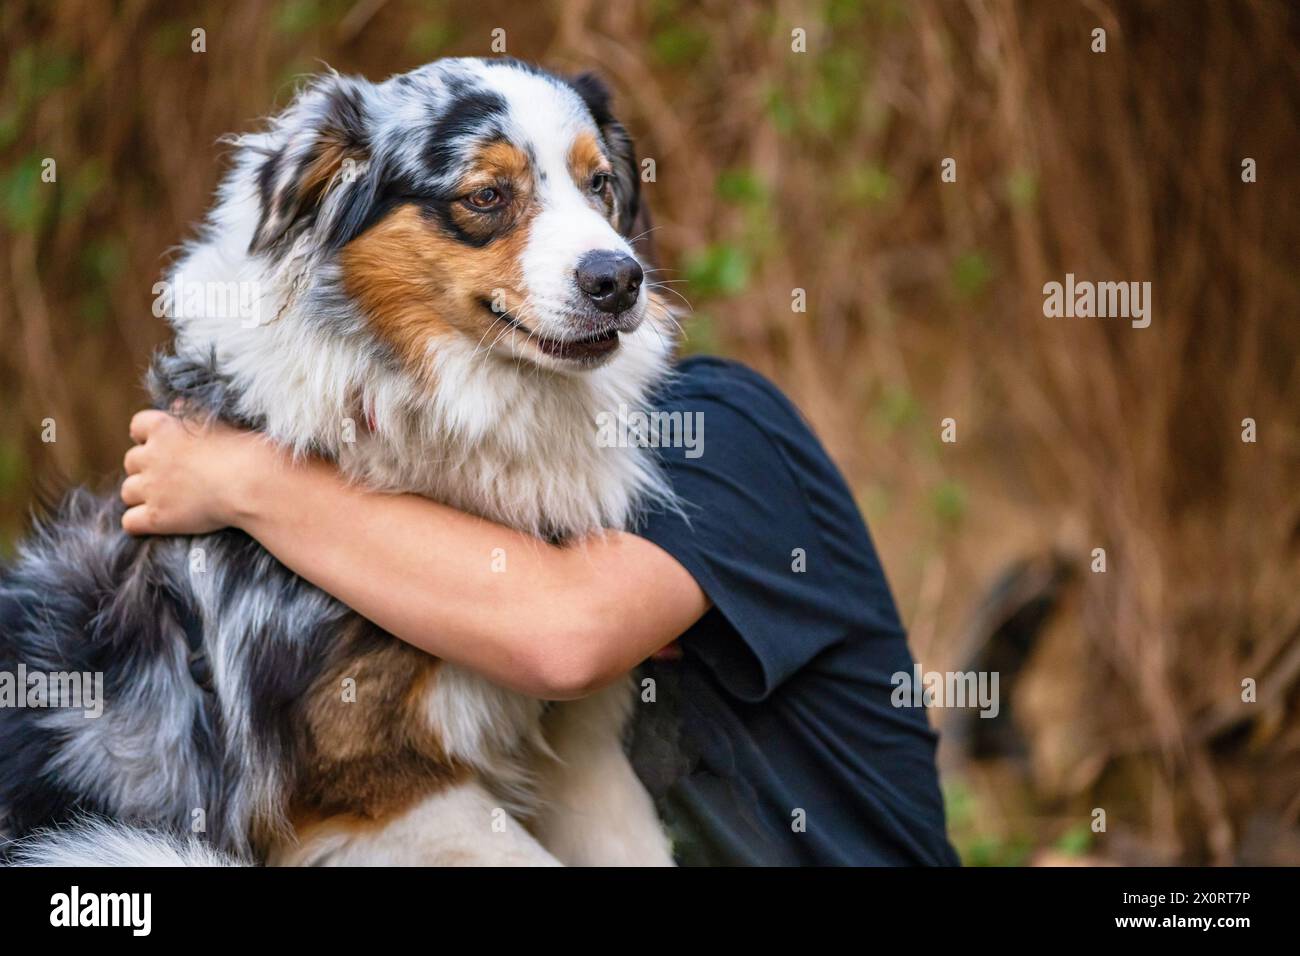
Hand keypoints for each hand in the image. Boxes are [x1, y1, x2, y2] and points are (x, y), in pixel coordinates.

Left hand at [121, 409, 266, 535]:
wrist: (252, 483)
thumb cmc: (244, 448)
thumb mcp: (218, 419)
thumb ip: (191, 410)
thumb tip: (176, 405)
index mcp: (165, 428)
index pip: (138, 426)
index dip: (147, 436)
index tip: (161, 444)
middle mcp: (151, 456)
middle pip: (131, 461)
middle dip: (146, 468)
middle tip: (170, 476)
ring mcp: (152, 488)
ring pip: (128, 491)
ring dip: (142, 495)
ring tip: (166, 500)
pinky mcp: (157, 517)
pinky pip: (130, 522)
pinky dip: (140, 523)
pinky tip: (157, 522)